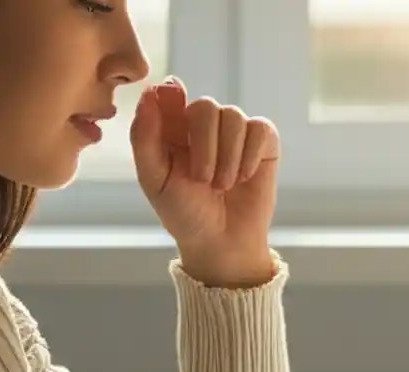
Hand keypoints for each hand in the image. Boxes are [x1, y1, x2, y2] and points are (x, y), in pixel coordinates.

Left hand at [130, 75, 280, 288]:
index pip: (171, 95)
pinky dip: (251, 155)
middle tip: (203, 180)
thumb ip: (145, 137)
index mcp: (172, 128)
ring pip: (234, 117)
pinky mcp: (263, 141)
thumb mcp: (155, 179)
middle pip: (206, 106)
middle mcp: (204, 124)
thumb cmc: (184, 213)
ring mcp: (235, 131)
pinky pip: (261, 130)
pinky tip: (244, 177)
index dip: (173, 99)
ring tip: (223, 186)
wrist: (221, 242)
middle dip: (205, 146)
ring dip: (228, 157)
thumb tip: (150, 92)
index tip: (176, 117)